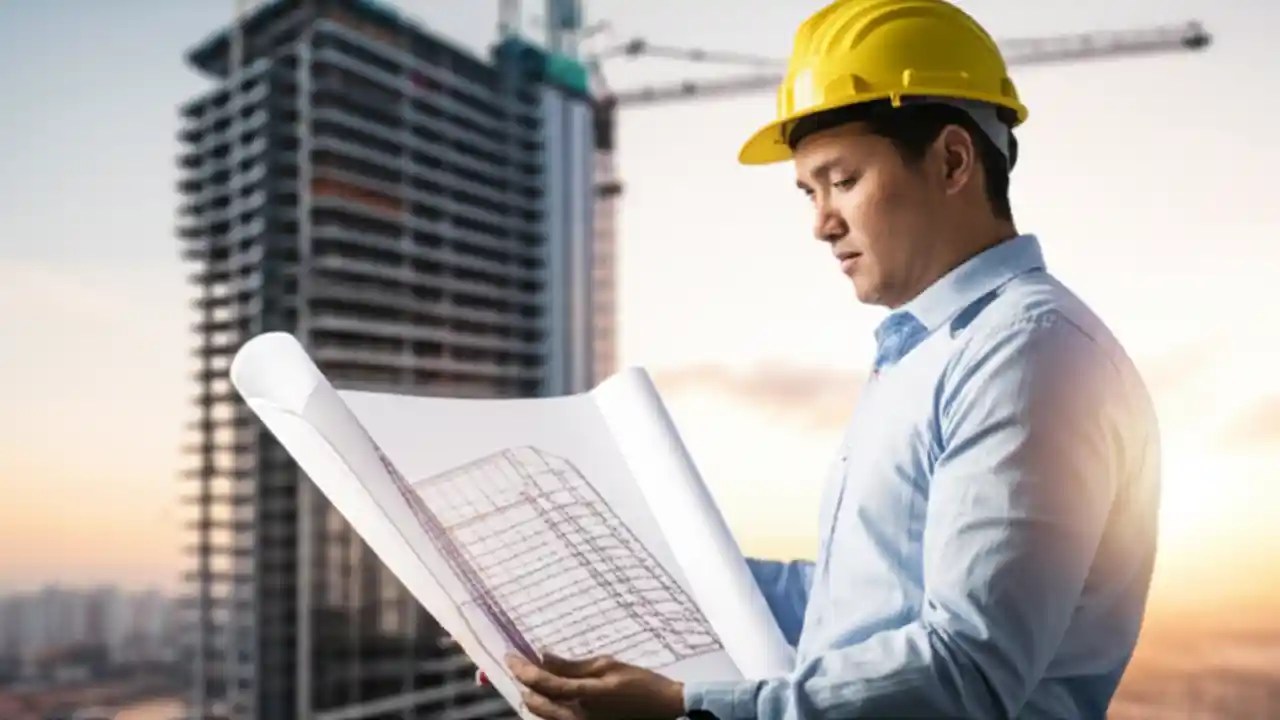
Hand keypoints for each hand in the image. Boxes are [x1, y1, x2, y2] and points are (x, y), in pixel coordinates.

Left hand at [505, 651, 684, 719]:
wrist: (663, 708)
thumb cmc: (639, 682)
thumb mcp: (607, 665)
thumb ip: (572, 665)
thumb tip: (543, 656)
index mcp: (584, 696)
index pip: (542, 683)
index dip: (521, 668)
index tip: (509, 655)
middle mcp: (577, 716)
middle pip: (535, 702)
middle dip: (523, 683)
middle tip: (518, 663)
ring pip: (542, 715)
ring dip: (533, 696)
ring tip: (532, 676)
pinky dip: (545, 707)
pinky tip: (548, 693)